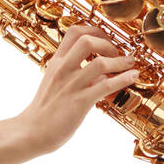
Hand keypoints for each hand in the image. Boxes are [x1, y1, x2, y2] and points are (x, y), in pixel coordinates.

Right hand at [15, 24, 140, 155]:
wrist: (31, 132)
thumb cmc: (45, 111)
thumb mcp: (55, 83)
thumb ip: (76, 74)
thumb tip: (102, 73)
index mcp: (56, 63)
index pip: (74, 32)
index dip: (95, 30)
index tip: (106, 39)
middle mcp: (62, 70)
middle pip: (87, 40)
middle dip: (108, 43)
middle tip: (116, 53)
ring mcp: (71, 86)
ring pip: (100, 63)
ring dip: (120, 62)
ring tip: (129, 64)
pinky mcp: (79, 102)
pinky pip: (106, 85)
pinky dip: (124, 79)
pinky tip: (132, 77)